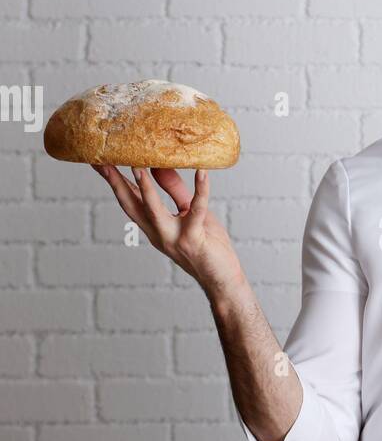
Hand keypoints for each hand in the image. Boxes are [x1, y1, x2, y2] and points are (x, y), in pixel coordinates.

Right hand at [92, 164, 244, 298]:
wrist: (222, 279)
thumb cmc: (208, 245)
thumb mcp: (188, 212)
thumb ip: (174, 190)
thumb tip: (157, 165)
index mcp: (153, 227)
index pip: (129, 200)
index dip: (114, 181)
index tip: (99, 161)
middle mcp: (158, 233)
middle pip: (131, 205)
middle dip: (115, 183)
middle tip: (102, 161)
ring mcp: (173, 238)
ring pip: (153, 211)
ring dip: (144, 188)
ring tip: (137, 167)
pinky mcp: (193, 240)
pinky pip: (197, 211)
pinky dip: (200, 190)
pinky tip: (202, 173)